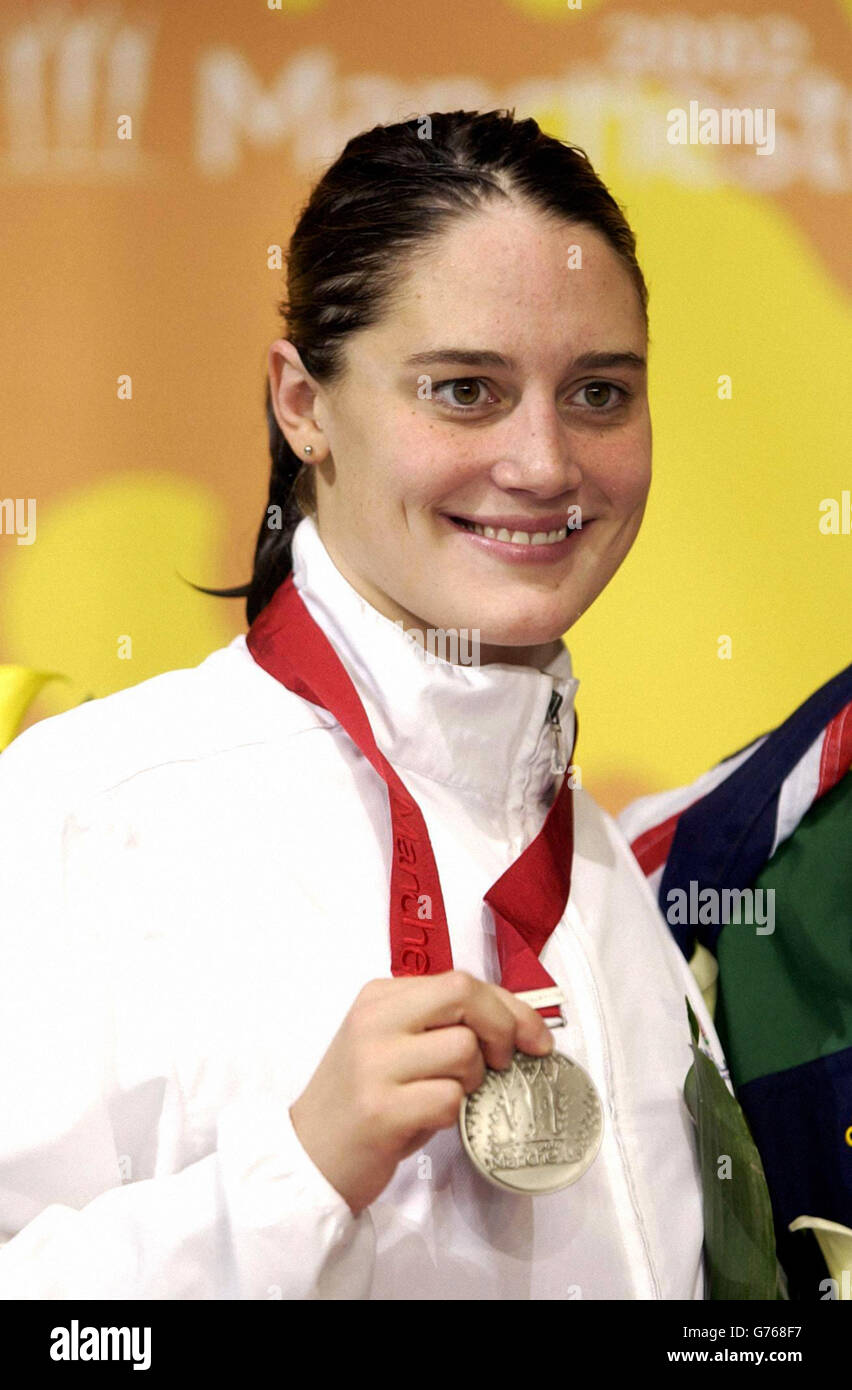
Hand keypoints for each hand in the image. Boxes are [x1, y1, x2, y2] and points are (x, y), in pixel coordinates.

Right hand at [289, 970, 553, 1215]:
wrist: (309, 1155)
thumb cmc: (363, 1100)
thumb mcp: (391, 1044)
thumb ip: (438, 1023)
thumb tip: (513, 1023)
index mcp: (378, 996)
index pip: (460, 981)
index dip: (509, 1006)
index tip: (535, 1037)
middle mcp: (374, 1020)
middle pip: (464, 995)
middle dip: (504, 1027)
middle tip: (505, 1062)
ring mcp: (375, 1063)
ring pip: (464, 1049)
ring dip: (472, 1079)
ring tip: (447, 1096)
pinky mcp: (381, 1109)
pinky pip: (449, 1099)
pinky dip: (452, 1113)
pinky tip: (427, 1120)